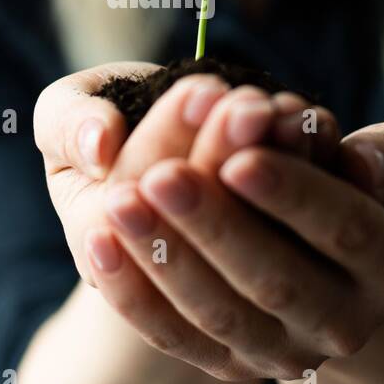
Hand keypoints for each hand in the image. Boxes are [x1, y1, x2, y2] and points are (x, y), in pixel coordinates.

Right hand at [32, 65, 339, 289]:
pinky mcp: (280, 284)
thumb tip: (100, 146)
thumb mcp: (68, 113)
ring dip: (278, 170)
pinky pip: (304, 244)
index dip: (170, 137)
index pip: (135, 190)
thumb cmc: (111, 123)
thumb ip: (67, 120)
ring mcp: (225, 296)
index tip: (204, 88)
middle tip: (252, 102)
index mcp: (99, 243)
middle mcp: (164, 280)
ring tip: (290, 110)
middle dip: (224, 152)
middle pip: (196, 222)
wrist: (173, 158)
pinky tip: (317, 128)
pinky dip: (316, 181)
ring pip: (256, 246)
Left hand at [91, 116, 383, 381]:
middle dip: (215, 227)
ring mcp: (288, 351)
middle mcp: (347, 322)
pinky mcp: (234, 362)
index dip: (294, 194)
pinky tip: (98, 244)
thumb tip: (360, 162)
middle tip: (162, 175)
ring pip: (220, 314)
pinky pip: (177, 336)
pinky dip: (134, 294)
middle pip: (276, 281)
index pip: (346, 228)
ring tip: (119, 201)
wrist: (347, 266)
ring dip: (165, 258)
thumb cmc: (374, 184)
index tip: (241, 157)